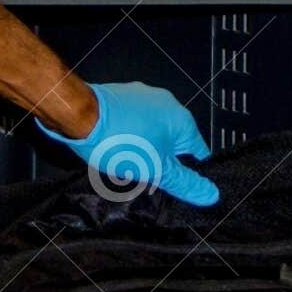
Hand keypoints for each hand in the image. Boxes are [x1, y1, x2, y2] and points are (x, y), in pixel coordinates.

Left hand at [38, 82, 219, 206]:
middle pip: (173, 143)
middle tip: (145, 179)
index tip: (175, 187)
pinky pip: (132, 122)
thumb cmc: (121, 142)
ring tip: (126, 165)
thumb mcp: (156, 170)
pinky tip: (114, 149)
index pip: (198, 153)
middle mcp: (166, 103)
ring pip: (152, 133)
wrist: (80, 116)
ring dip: (143, 151)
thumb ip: (184, 183)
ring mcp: (142, 97)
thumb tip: (212, 195)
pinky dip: (128, 137)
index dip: (188, 174)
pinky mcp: (121, 96)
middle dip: (161, 163)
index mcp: (182, 120)